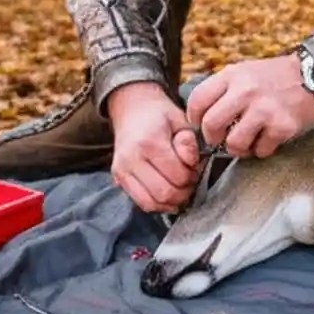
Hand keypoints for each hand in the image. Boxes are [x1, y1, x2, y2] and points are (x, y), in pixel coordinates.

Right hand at [106, 82, 201, 212]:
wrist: (132, 109)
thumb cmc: (160, 116)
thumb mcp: (180, 121)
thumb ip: (189, 143)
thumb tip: (191, 163)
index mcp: (150, 142)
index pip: (178, 176)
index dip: (192, 177)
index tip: (195, 169)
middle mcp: (132, 158)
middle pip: (164, 193)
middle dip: (183, 192)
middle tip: (189, 181)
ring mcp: (122, 170)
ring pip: (151, 203)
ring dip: (171, 201)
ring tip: (179, 188)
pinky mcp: (118, 177)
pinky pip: (141, 202)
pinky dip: (157, 204)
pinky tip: (167, 195)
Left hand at [186, 53, 313, 157]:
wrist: (313, 76)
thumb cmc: (274, 78)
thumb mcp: (244, 71)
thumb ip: (223, 89)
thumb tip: (200, 117)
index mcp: (232, 75)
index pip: (197, 100)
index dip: (194, 118)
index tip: (200, 124)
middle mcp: (246, 91)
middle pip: (210, 124)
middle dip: (212, 138)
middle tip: (220, 139)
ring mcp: (264, 109)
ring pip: (234, 143)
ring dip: (238, 148)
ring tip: (246, 141)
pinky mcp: (281, 126)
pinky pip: (260, 150)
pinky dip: (262, 149)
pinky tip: (267, 139)